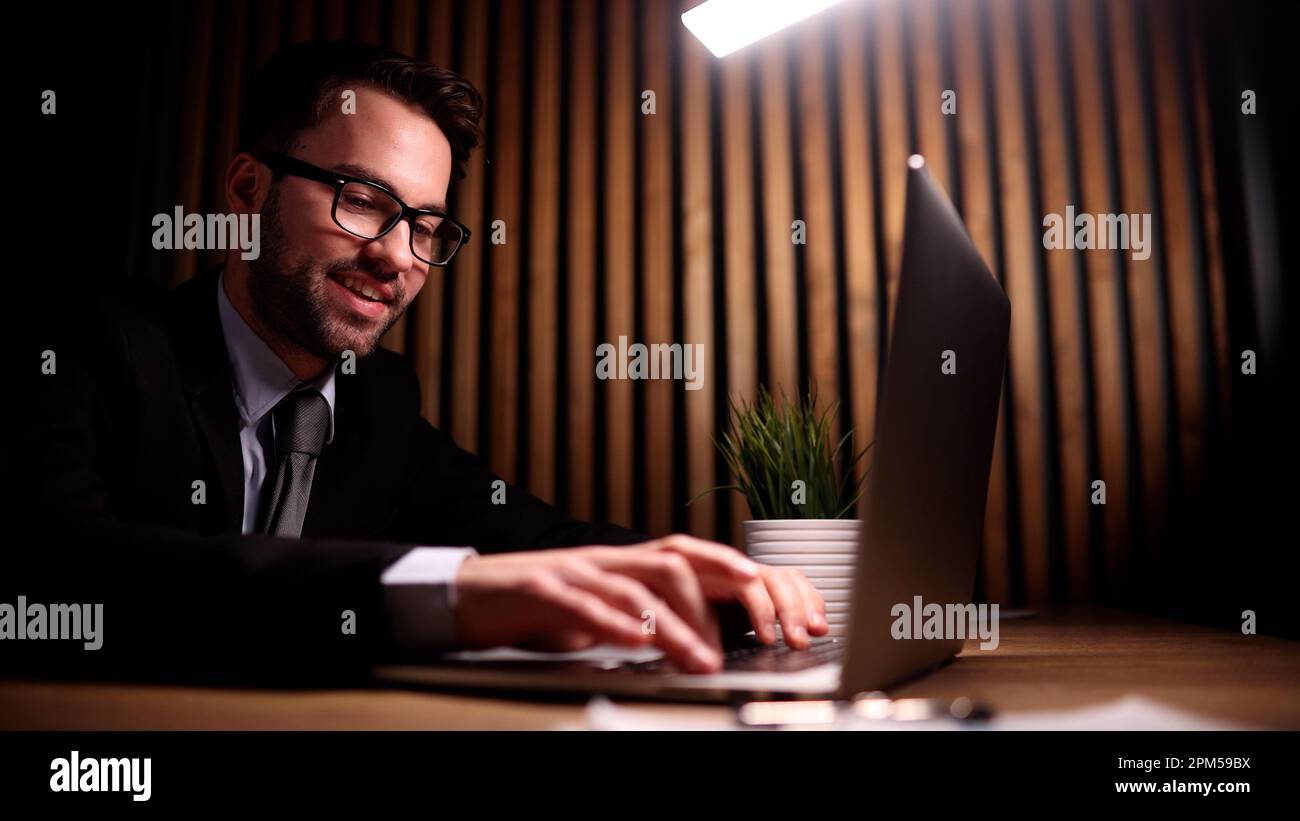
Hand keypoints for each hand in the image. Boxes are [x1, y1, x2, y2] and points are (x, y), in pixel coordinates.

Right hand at [452, 535, 827, 672]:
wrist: (469, 593)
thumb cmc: (537, 604)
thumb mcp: (598, 609)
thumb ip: (638, 616)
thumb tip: (686, 641)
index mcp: (623, 563)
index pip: (686, 553)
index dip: (729, 568)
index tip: (766, 596)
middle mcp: (605, 560)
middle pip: (672, 565)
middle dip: (711, 606)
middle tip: (733, 647)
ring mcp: (574, 571)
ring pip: (635, 588)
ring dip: (672, 627)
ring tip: (698, 659)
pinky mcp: (541, 589)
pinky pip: (583, 604)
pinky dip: (613, 623)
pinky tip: (634, 643)